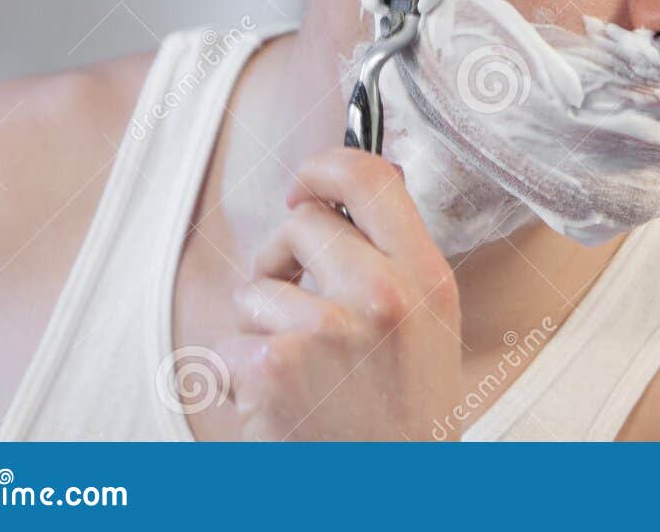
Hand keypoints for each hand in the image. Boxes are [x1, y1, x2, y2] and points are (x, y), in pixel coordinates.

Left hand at [221, 148, 461, 439]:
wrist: (393, 492)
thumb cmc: (404, 409)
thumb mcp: (430, 321)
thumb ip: (397, 256)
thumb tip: (347, 192)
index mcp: (426, 277)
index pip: (372, 178)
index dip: (326, 166)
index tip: (305, 186)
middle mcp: (383, 295)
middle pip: (302, 223)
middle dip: (284, 258)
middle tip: (296, 302)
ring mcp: (328, 330)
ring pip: (257, 286)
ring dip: (262, 325)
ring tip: (296, 367)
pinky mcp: (276, 368)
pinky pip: (228, 343)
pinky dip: (239, 375)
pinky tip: (274, 401)